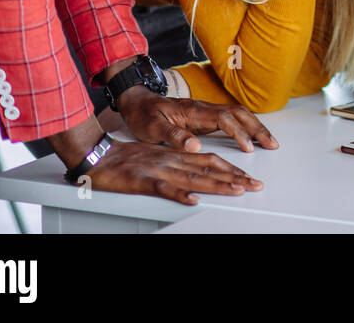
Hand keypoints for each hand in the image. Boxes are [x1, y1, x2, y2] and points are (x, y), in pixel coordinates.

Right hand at [82, 139, 263, 205]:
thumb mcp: (158, 157)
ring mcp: (158, 170)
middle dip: (234, 178)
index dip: (231, 168)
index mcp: (176, 155)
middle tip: (255, 185)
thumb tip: (199, 174)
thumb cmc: (126, 158)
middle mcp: (172, 161)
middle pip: (208, 169)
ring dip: (217, 184)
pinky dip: (179, 193)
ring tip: (237, 190)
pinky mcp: (142, 180)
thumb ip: (179, 164)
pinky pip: (163, 188)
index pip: (210, 160)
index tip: (249, 177)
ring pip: (192, 177)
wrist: (97, 155)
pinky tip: (193, 199)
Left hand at [116, 87, 279, 153]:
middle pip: (239, 113)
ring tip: (269, 141)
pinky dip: (247, 126)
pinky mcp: (206, 116)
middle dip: (257, 128)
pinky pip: (233, 118)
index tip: (248, 147)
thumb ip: (173, 135)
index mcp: (193, 110)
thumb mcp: (152, 128)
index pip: (224, 119)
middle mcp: (204, 108)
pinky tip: (253, 135)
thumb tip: (195, 145)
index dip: (238, 132)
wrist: (137, 102)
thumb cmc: (143, 115)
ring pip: (239, 114)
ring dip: (255, 126)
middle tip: (272, 144)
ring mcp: (206, 111)